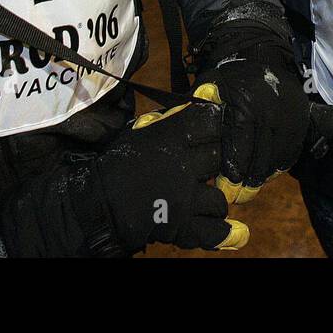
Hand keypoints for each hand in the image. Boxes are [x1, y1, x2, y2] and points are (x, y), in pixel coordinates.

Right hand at [93, 96, 247, 251]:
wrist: (96, 204)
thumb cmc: (117, 164)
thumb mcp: (140, 133)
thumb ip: (170, 121)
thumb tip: (203, 100)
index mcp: (170, 137)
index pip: (211, 122)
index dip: (215, 125)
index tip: (214, 130)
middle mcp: (181, 165)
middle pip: (220, 157)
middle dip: (216, 162)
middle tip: (207, 168)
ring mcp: (183, 197)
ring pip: (220, 196)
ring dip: (214, 200)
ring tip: (203, 200)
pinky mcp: (181, 225)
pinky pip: (214, 230)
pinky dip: (224, 232)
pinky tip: (236, 232)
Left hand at [195, 29, 310, 203]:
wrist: (261, 53)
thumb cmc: (228, 77)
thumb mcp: (206, 87)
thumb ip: (192, 112)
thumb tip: (159, 131)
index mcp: (245, 105)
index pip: (239, 147)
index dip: (232, 173)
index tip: (225, 190)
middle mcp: (270, 111)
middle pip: (259, 158)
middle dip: (247, 183)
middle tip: (237, 198)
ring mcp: (290, 116)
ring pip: (276, 158)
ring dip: (262, 178)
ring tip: (249, 190)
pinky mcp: (301, 120)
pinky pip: (290, 152)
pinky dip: (277, 166)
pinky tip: (265, 174)